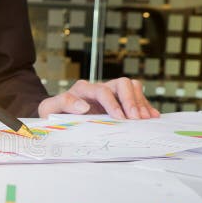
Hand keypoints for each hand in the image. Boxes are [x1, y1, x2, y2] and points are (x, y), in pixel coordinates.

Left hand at [37, 78, 159, 119]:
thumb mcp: (50, 108)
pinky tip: (152, 117)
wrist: (55, 115)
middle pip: (122, 83)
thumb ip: (63, 103)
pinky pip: (136, 97)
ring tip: (146, 119)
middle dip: (131, 100)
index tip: (120, 118)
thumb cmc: (52, 113)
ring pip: (132, 87)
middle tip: (136, 119)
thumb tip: (84, 106)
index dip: (113, 103)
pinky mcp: (117, 101)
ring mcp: (110, 93)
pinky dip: (145, 106)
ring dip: (140, 102)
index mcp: (83, 89)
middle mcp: (99, 88)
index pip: (102, 91)